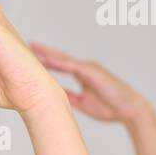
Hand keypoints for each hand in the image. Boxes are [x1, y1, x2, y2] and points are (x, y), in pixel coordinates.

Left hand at [28, 42, 146, 123]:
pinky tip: (48, 60)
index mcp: (82, 75)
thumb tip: (55, 98)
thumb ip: (71, 98)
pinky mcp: (93, 72)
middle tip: (26, 45)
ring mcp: (88, 68)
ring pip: (64, 58)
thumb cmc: (109, 107)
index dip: (45, 60)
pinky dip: (60, 62)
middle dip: (43, 52)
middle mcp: (84, 68)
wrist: (129, 109)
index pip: (60, 65)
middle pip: (59, 57)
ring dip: (48, 53)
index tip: (30, 57)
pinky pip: (73, 66)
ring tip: (33, 48)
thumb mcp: (83, 104)